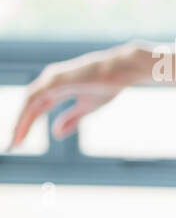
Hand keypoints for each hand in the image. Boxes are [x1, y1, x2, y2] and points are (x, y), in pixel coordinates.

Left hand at [6, 42, 145, 150]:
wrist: (121, 71)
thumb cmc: (108, 86)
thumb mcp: (86, 108)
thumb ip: (71, 119)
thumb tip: (55, 134)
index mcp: (57, 89)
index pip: (36, 109)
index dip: (27, 125)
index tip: (19, 142)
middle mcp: (49, 82)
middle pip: (29, 107)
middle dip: (20, 126)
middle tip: (12, 146)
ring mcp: (51, 79)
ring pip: (28, 103)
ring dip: (20, 122)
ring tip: (15, 140)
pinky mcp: (54, 79)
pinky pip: (34, 98)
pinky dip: (26, 113)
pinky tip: (21, 126)